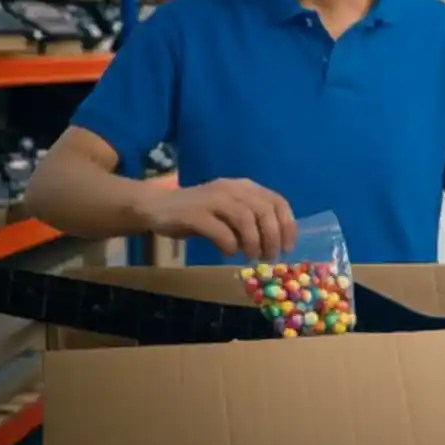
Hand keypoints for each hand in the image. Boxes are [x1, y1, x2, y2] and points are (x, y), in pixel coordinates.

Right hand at [134, 178, 296, 261]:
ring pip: (245, 219)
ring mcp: (212, 199)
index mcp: (244, 187)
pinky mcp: (194, 213)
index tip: (288, 247)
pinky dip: (229, 245)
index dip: (287, 225)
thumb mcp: (230, 213)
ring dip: (253, 243)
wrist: (157, 207)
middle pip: (264, 211)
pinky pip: (220, 231)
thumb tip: (275, 243)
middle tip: (269, 257)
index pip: (277, 201)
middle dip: (272, 238)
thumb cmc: (200, 214)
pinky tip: (228, 253)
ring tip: (250, 257)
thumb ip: (251, 221)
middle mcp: (231, 188)